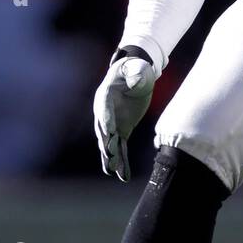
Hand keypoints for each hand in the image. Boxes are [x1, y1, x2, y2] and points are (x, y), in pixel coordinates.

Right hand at [93, 52, 156, 179]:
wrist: (135, 74)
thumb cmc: (134, 68)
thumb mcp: (136, 67)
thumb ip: (136, 72)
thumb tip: (138, 77)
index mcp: (105, 95)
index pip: (104, 109)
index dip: (106, 120)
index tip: (109, 133)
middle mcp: (104, 113)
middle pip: (103, 130)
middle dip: (106, 143)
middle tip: (109, 155)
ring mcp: (112, 123)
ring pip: (110, 143)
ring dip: (112, 157)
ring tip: (113, 171)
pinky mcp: (122, 130)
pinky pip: (121, 147)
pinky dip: (122, 161)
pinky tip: (123, 175)